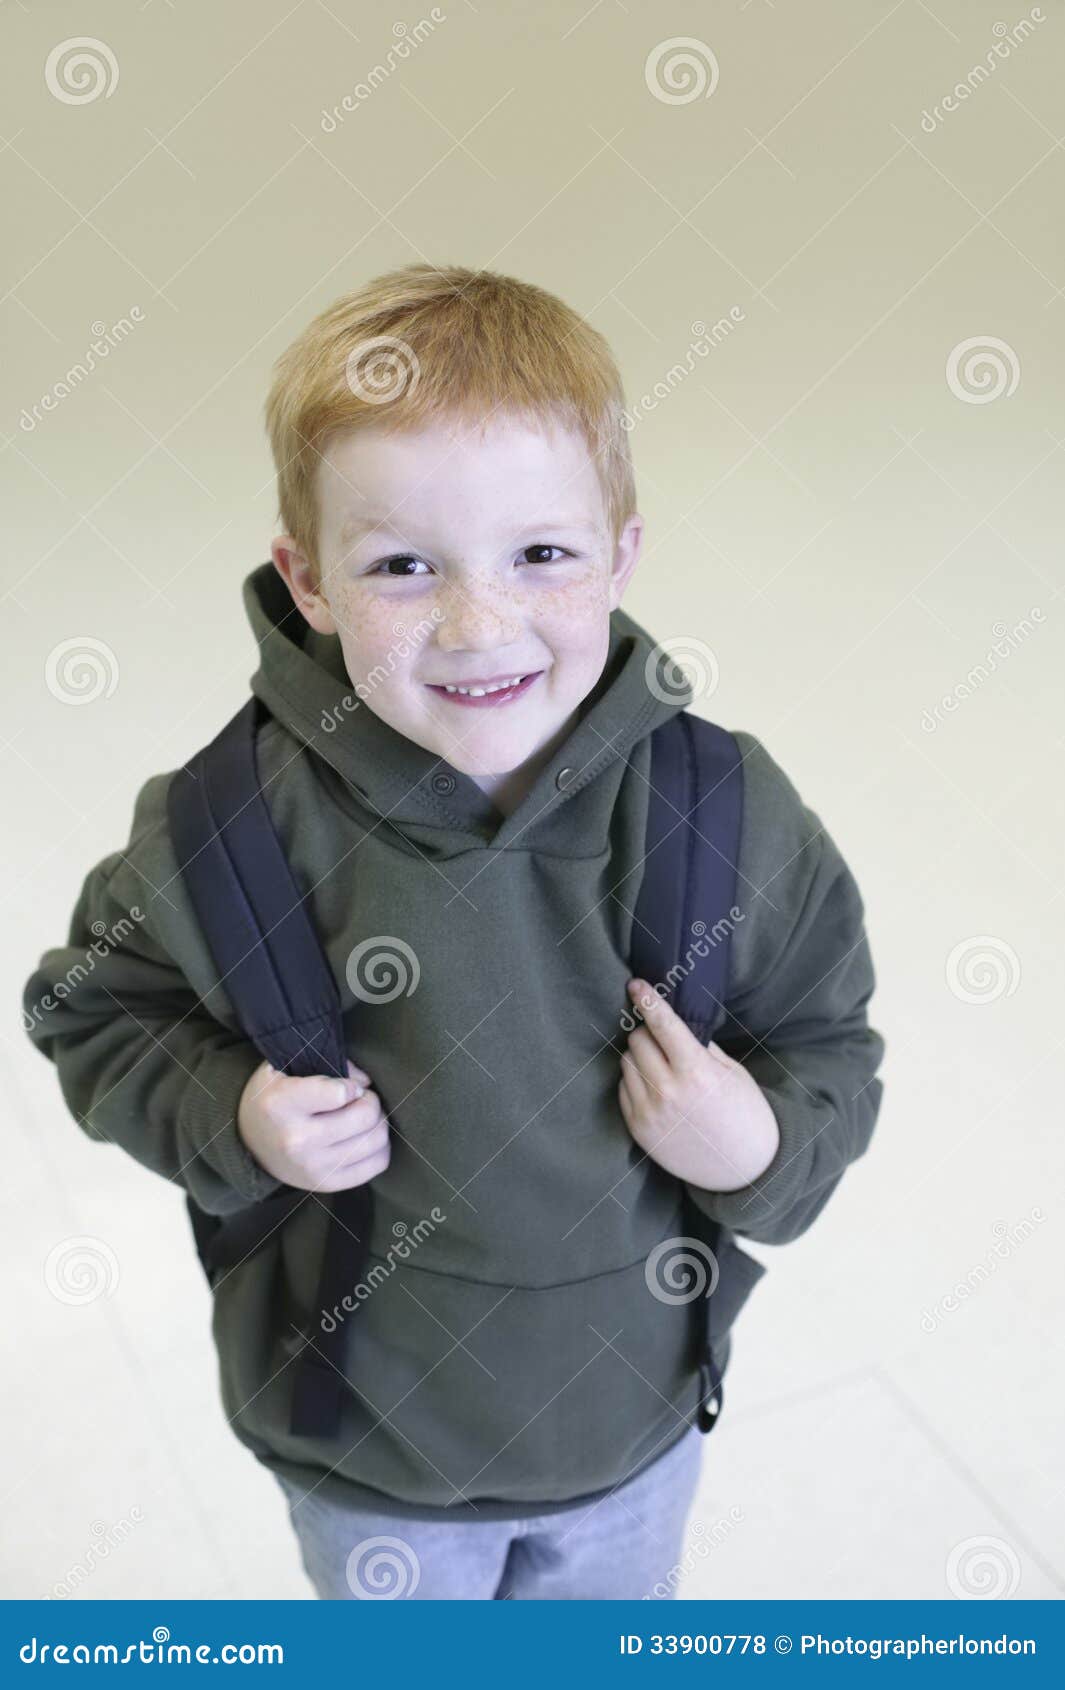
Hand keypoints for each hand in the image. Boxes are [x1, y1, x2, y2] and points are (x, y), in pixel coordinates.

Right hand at [237, 1057, 390, 1191]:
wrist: (250, 1143)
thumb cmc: (273, 1097)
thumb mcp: (285, 1067)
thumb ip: (326, 1062)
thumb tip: (365, 1083)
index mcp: (281, 1105)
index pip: (339, 1093)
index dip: (351, 1085)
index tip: (345, 1086)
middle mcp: (296, 1140)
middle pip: (365, 1116)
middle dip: (370, 1100)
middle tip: (360, 1099)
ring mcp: (312, 1167)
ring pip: (377, 1139)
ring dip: (378, 1123)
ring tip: (361, 1117)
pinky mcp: (326, 1184)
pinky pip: (377, 1163)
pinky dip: (380, 1147)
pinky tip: (363, 1137)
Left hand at [618, 979, 779, 1191]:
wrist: (744, 1169)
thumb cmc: (744, 1113)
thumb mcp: (732, 1073)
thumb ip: (701, 1046)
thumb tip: (674, 1022)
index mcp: (697, 1073)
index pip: (663, 1024)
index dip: (647, 999)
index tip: (635, 984)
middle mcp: (669, 1092)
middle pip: (638, 1040)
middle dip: (648, 1033)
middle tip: (664, 1040)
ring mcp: (650, 1113)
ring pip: (626, 1063)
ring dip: (640, 1057)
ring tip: (663, 1068)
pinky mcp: (639, 1130)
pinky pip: (624, 1089)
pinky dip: (636, 1081)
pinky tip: (657, 1089)